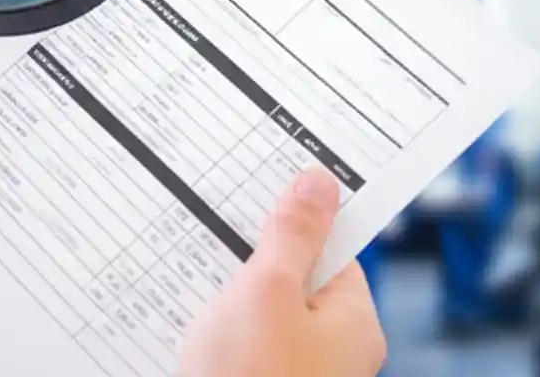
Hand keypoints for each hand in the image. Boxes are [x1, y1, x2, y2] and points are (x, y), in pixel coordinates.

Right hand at [180, 168, 385, 376]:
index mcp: (353, 324)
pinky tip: (186, 325)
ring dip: (227, 298)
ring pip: (264, 315)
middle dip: (251, 261)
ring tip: (191, 285)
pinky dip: (218, 332)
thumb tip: (320, 181)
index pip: (333, 251)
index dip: (294, 222)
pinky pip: (244, 346)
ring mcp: (299, 376)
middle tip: (212, 239)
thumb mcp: (267, 291)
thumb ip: (292, 234)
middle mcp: (335, 354)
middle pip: (296, 282)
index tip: (257, 197)